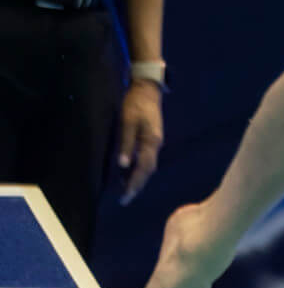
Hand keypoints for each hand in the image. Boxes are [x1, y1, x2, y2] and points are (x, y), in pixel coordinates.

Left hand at [118, 80, 163, 204]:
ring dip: (138, 178)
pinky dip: (138, 168)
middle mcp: (155, 144)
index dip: (134, 184)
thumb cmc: (135, 103)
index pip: (144, 168)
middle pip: (148, 170)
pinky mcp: (151, 138)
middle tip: (125, 199)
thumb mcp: (128, 121)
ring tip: (125, 190)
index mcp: (151, 141)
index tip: (126, 197)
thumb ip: (127, 143)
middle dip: (137, 185)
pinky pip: (145, 158)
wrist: (147, 89)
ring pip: (147, 165)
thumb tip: (123, 165)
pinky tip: (128, 172)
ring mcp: (154, 141)